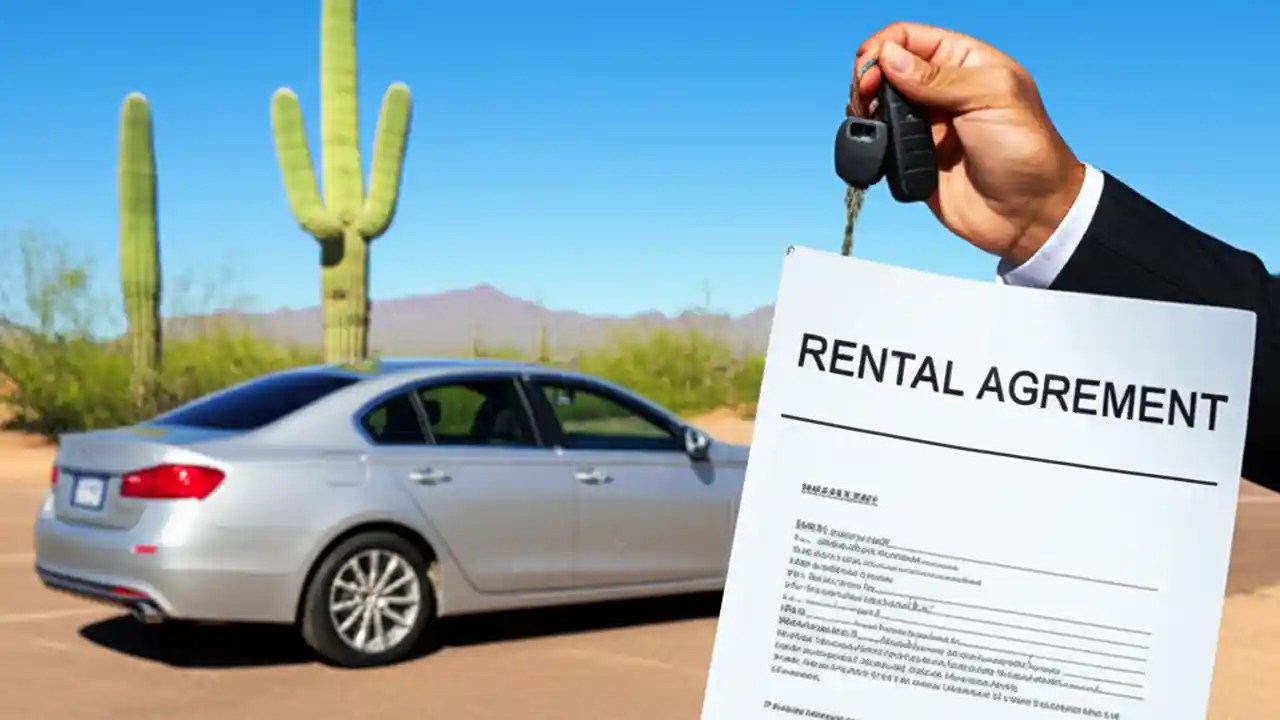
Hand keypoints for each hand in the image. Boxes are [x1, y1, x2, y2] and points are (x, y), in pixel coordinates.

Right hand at [851, 22, 1085, 265]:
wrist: (1028, 215)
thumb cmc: (1027, 152)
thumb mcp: (993, 98)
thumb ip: (939, 77)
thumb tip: (889, 57)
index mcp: (965, 62)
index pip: (909, 38)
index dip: (882, 49)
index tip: (870, 75)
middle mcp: (942, 90)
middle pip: (887, 67)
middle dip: (867, 78)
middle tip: (865, 101)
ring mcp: (926, 124)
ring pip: (878, 103)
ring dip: (864, 109)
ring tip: (867, 122)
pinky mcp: (913, 157)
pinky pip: (880, 142)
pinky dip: (868, 140)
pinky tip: (871, 143)